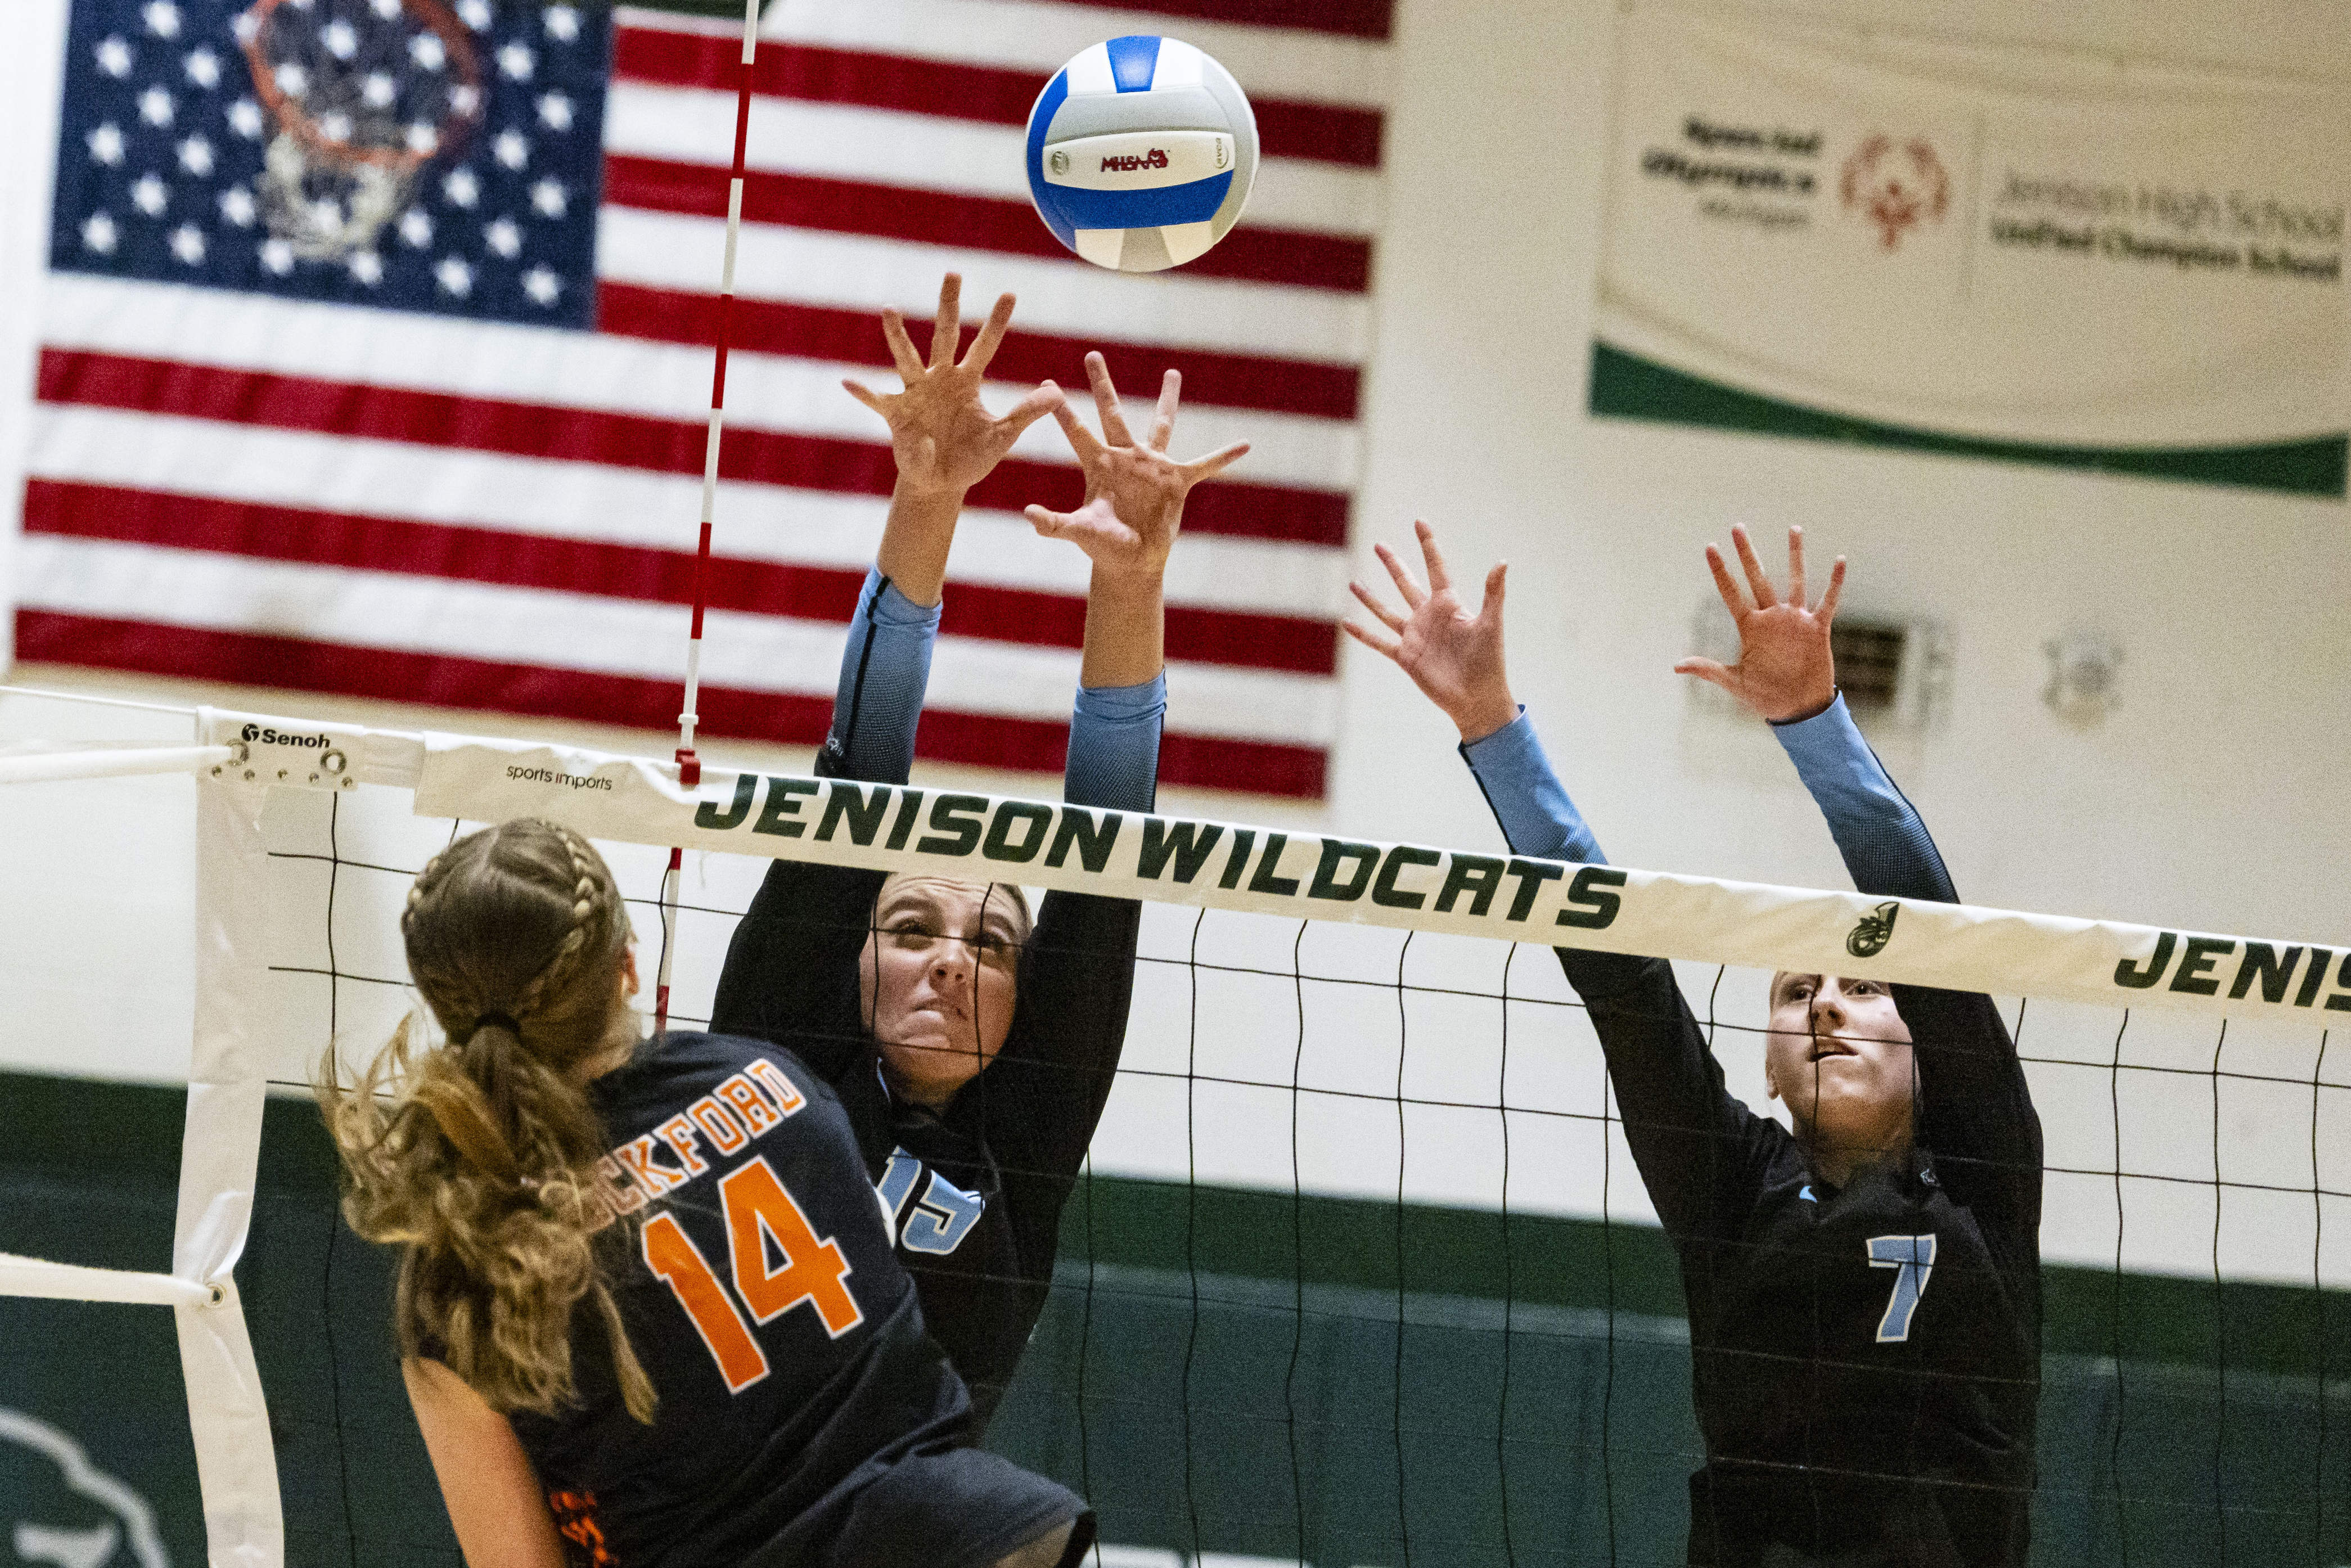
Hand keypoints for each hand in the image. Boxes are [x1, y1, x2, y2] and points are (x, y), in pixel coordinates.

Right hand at [844, 273, 1062, 497]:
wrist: (941, 481)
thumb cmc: (971, 457)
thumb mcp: (1003, 436)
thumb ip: (1026, 413)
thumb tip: (1057, 391)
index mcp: (967, 380)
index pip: (985, 346)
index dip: (997, 322)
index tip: (1009, 294)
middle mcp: (940, 378)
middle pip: (945, 335)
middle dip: (949, 306)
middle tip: (953, 273)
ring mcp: (915, 392)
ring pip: (907, 358)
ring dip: (898, 335)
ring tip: (889, 309)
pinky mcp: (895, 414)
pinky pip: (877, 400)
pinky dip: (863, 392)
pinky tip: (847, 381)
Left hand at [1022, 353, 1248, 585]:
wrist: (1132, 562)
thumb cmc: (1103, 547)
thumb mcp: (1079, 532)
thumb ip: (1054, 524)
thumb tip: (1029, 514)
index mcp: (1099, 465)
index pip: (1077, 431)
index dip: (1062, 410)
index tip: (1046, 384)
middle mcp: (1124, 457)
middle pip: (1112, 412)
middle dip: (1101, 384)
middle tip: (1091, 354)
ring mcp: (1152, 466)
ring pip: (1161, 424)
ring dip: (1167, 398)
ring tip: (1172, 372)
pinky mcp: (1176, 481)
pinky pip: (1205, 465)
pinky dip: (1224, 457)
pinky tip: (1245, 444)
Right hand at [1343, 520, 1516, 743]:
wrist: (1477, 697)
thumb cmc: (1489, 661)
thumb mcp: (1490, 623)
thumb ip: (1493, 593)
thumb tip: (1502, 562)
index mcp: (1449, 604)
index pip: (1436, 567)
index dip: (1427, 545)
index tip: (1419, 522)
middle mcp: (1429, 616)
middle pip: (1406, 583)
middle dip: (1393, 564)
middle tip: (1379, 544)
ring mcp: (1415, 636)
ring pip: (1387, 610)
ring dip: (1370, 597)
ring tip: (1353, 582)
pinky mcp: (1405, 656)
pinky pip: (1379, 642)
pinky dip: (1363, 633)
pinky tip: (1346, 623)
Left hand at [1674, 524, 1844, 722]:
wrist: (1797, 709)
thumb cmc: (1766, 696)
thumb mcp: (1735, 682)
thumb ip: (1708, 670)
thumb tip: (1675, 666)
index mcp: (1750, 627)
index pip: (1731, 593)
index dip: (1720, 571)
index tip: (1710, 547)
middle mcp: (1771, 617)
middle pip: (1758, 577)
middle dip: (1748, 553)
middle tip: (1737, 527)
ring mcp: (1795, 620)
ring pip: (1796, 580)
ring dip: (1795, 555)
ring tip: (1794, 528)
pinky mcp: (1817, 629)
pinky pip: (1828, 602)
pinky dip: (1834, 583)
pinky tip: (1839, 561)